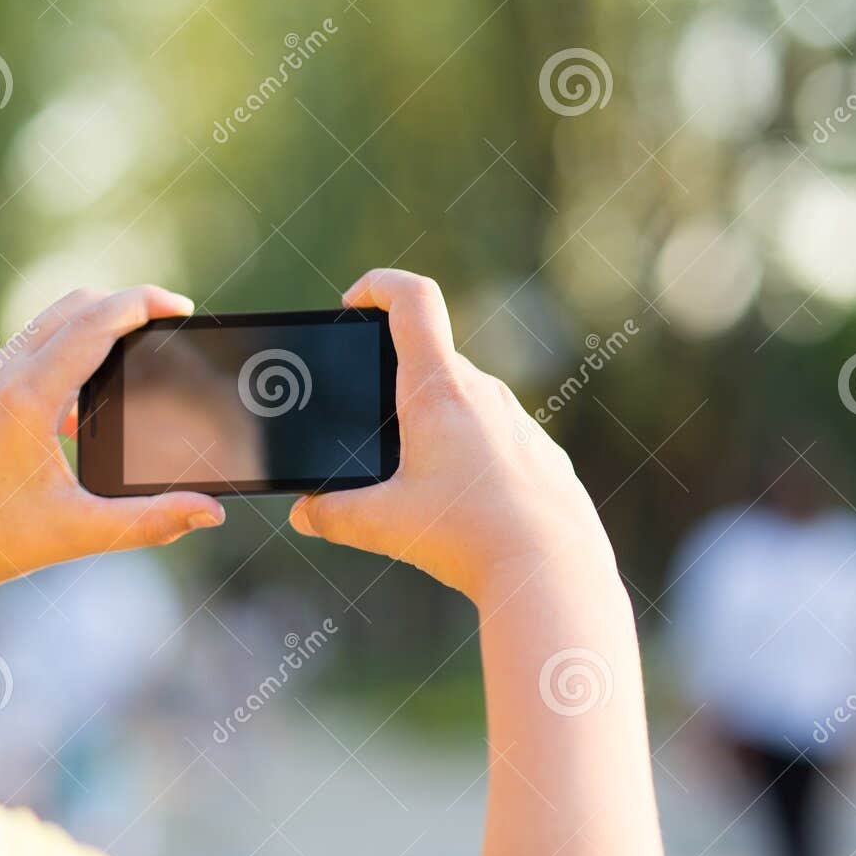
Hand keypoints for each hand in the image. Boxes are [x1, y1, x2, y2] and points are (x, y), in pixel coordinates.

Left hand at [0, 286, 225, 599]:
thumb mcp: (80, 533)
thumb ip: (151, 521)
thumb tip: (211, 511)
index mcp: (27, 397)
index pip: (94, 322)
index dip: (143, 304)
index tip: (183, 309)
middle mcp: (5, 374)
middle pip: (76, 305)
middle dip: (127, 305)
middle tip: (172, 325)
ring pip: (55, 320)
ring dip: (100, 323)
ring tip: (143, 352)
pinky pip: (39, 346)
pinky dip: (76, 347)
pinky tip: (94, 404)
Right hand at [290, 269, 614, 602]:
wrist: (551, 570)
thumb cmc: (468, 537)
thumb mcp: (384, 525)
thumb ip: (332, 515)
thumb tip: (304, 514)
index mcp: (439, 389)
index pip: (412, 300)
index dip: (378, 285)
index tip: (352, 303)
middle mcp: (483, 392)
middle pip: (430, 360)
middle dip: (393, 383)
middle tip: (367, 425)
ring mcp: (517, 420)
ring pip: (464, 402)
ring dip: (432, 423)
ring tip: (413, 480)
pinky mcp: (539, 452)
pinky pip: (494, 437)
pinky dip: (469, 455)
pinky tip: (460, 505)